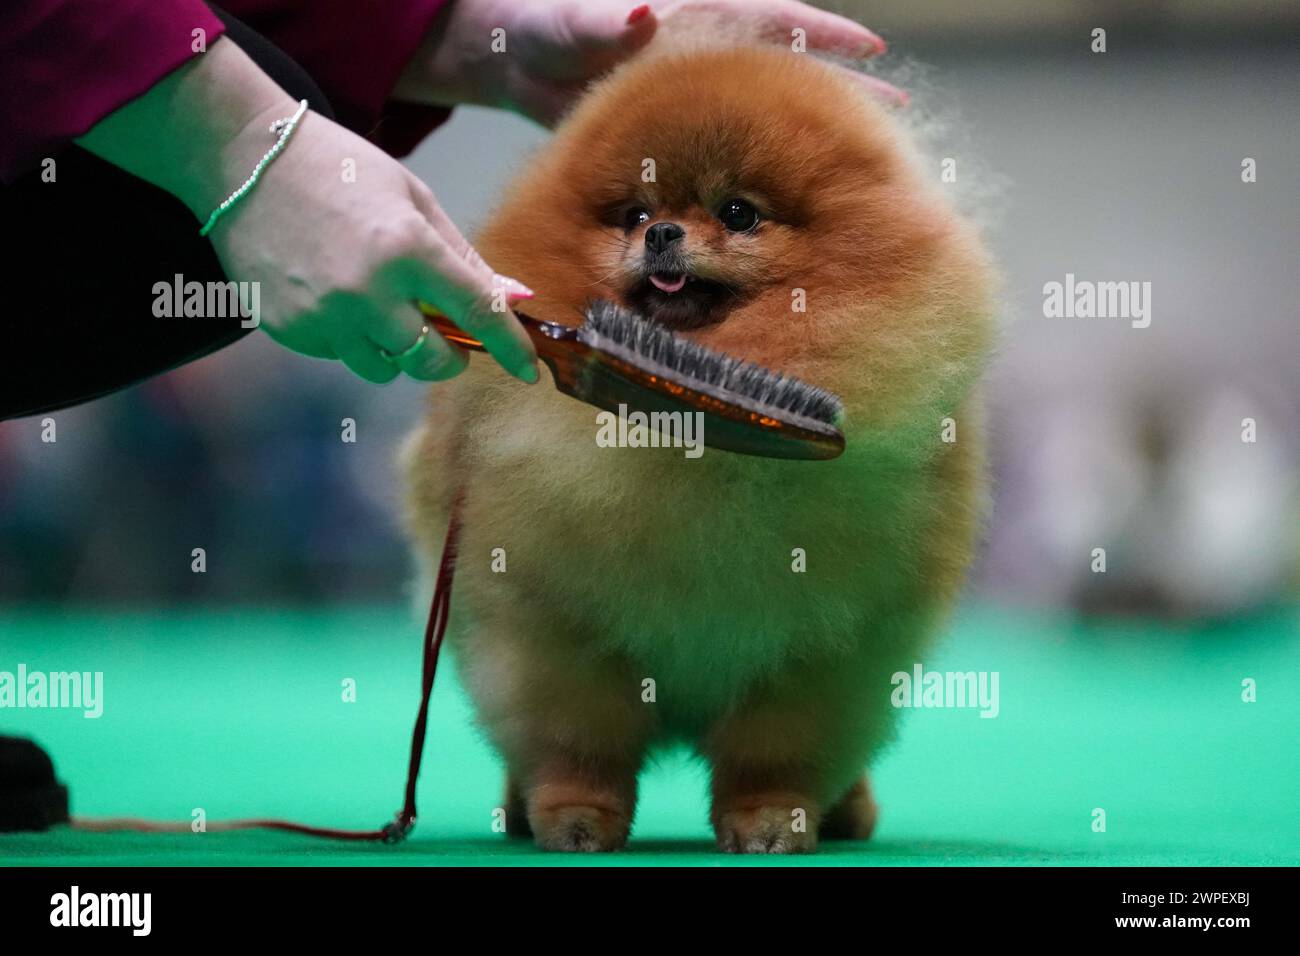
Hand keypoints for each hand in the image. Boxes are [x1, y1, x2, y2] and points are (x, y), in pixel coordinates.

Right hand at [206, 106, 538, 383]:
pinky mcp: (291, 330)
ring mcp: (324, 316)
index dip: (510, 348)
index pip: (477, 314)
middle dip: (449, 357)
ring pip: (385, 370)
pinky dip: (353, 339)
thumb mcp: (413, 199)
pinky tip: (337, 297)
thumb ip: (463, 257)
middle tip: (448, 339)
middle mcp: (368, 292)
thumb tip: (513, 298)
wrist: (242, 162)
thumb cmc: (339, 169)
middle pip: (431, 361)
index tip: (529, 371)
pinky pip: (341, 356)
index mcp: (408, 249)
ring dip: (399, 352)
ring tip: (385, 310)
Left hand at [394, 0, 904, 126]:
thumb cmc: (543, 26)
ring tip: (864, 159)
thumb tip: (646, 9)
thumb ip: (602, 19)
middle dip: (841, 92)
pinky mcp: (682, 137)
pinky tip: (784, 200)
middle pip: (789, 71)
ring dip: (811, 135)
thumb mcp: (568, 20)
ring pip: (768, 115)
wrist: (518, 61)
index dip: (823, 34)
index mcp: (697, 18)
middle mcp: (711, 56)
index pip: (774, 17)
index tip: (873, 51)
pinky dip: (758, 171)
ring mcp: (701, 99)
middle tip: (898, 120)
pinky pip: (731, 152)